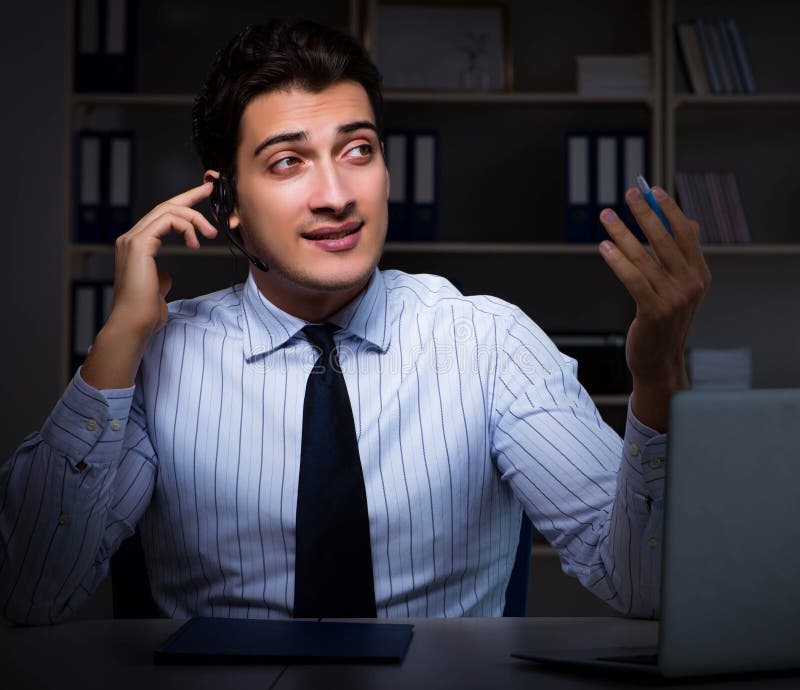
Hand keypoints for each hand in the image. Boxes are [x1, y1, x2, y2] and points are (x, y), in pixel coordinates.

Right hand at [108, 181, 217, 338]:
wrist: (134, 322)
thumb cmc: (145, 311)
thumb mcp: (157, 288)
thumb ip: (160, 276)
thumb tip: (167, 274)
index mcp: (135, 246)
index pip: (160, 216)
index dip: (182, 204)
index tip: (201, 196)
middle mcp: (130, 238)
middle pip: (164, 206)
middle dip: (190, 196)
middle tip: (210, 190)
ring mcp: (132, 239)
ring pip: (167, 210)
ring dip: (194, 218)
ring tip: (210, 233)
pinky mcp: (139, 244)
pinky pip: (166, 221)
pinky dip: (185, 226)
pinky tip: (194, 242)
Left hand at [598, 186, 711, 430]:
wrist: (660, 360)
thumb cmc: (666, 322)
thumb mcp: (681, 289)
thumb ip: (683, 258)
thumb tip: (691, 223)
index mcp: (700, 275)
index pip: (685, 234)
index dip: (669, 210)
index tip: (653, 190)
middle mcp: (691, 284)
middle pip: (664, 239)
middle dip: (644, 213)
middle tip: (628, 194)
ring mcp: (674, 298)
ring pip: (643, 256)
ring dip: (622, 233)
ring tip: (607, 216)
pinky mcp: (654, 310)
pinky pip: (632, 277)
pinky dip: (617, 260)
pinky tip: (604, 246)